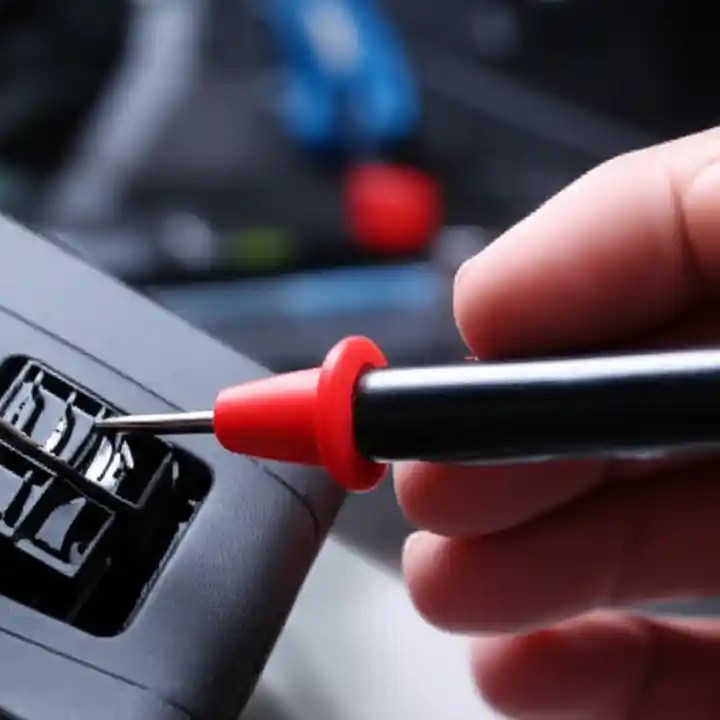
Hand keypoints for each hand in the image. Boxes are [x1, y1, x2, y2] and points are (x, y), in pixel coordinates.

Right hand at [396, 129, 719, 717]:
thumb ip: (695, 220)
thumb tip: (501, 302)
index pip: (691, 225)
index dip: (562, 270)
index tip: (473, 330)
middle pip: (639, 402)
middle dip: (509, 445)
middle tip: (426, 483)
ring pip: (650, 539)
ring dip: (518, 567)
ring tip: (446, 586)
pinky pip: (698, 675)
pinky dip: (594, 679)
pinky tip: (520, 672)